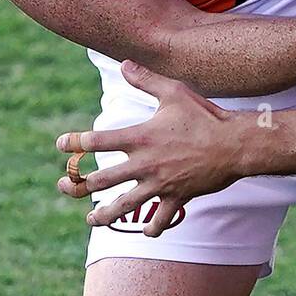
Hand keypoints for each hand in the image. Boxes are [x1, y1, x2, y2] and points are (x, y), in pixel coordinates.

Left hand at [55, 60, 249, 235]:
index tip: (61, 144)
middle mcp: (144, 163)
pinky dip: (152, 227)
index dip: (74, 141)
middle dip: (77, 184)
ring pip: (123, 207)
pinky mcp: (178, 198)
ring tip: (91, 219)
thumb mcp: (174, 92)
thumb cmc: (204, 115)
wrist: (234, 144)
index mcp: (140, 137)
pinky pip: (160, 220)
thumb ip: (146, 80)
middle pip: (101, 180)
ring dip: (103, 216)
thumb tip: (124, 64)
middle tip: (64, 185)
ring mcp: (160, 184)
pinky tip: (146, 231)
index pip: (97, 140)